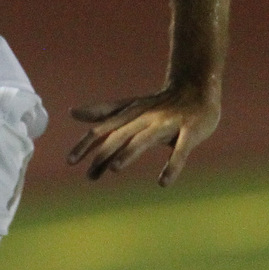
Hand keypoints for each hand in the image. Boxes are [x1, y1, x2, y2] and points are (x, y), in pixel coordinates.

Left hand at [66, 81, 220, 186]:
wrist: (198, 87)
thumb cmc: (161, 103)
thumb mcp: (131, 107)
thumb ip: (104, 113)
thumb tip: (72, 112)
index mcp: (131, 113)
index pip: (104, 129)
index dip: (86, 144)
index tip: (70, 161)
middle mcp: (146, 117)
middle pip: (120, 135)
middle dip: (103, 154)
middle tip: (88, 175)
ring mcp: (168, 123)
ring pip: (145, 139)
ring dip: (129, 152)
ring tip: (114, 168)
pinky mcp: (190, 130)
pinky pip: (181, 150)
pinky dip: (172, 165)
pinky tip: (163, 182)